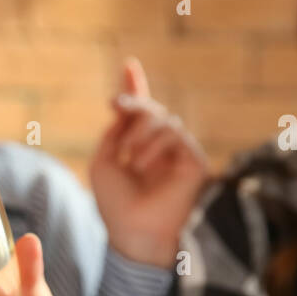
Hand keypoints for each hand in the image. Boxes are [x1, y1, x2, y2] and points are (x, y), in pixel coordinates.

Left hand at [91, 58, 207, 266]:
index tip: (129, 64)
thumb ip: (113, 133)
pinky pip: (174, 134)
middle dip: (134, 103)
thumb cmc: (115, 204)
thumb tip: (123, 109)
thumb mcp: (102, 163)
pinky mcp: (194, 161)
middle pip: (151, 109)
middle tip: (115, 103)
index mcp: (138, 148)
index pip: (139, 112)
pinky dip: (154, 145)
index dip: (135, 88)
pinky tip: (142, 164)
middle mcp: (160, 149)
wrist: (134, 231)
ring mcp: (178, 154)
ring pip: (163, 119)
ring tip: (130, 158)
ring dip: (140, 132)